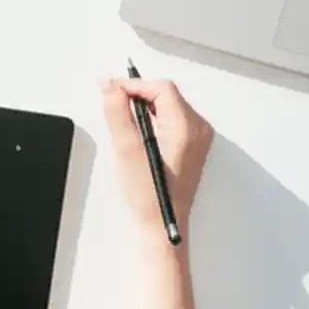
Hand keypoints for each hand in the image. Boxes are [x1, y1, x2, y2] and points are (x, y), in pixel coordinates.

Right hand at [101, 78, 213, 242]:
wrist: (162, 224)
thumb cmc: (148, 194)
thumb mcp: (126, 149)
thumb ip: (117, 112)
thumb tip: (110, 86)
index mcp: (186, 127)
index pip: (160, 88)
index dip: (133, 84)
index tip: (110, 89)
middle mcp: (198, 128)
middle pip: (166, 93)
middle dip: (137, 92)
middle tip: (112, 101)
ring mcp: (198, 137)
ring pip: (169, 104)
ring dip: (144, 104)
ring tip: (122, 116)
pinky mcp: (193, 145)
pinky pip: (173, 118)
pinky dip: (153, 116)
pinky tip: (138, 129)